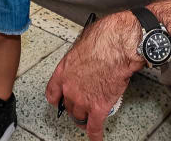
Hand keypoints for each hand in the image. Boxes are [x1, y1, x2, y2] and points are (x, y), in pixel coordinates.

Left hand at [45, 12, 141, 140]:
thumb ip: (79, 57)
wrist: (119, 47)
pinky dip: (95, 134)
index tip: (59, 102)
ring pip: (79, 117)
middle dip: (74, 108)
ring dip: (84, 120)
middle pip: (68, 105)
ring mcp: (83, 99)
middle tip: (80, 108)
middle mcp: (69, 87)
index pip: (52, 92)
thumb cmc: (104, 39)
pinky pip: (94, 127)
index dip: (56, 99)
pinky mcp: (98, 107)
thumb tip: (85, 57)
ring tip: (88, 121)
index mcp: (63, 71)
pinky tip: (95, 138)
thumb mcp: (83, 44)